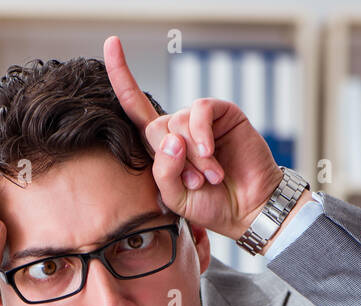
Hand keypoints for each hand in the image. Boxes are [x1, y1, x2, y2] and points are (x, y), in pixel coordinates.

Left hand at [103, 36, 288, 243]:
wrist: (248, 208)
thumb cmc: (211, 205)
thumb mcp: (175, 197)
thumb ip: (163, 171)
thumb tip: (171, 137)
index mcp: (161, 147)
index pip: (134, 108)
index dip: (122, 77)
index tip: (112, 42)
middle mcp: (178, 129)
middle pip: (153, 127)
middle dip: (173, 158)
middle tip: (197, 182)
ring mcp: (199, 121)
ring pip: (178, 122)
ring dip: (193, 155)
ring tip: (211, 176)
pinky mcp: (221, 113)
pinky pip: (200, 111)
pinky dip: (201, 135)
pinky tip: (211, 156)